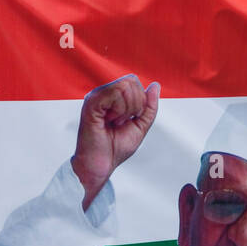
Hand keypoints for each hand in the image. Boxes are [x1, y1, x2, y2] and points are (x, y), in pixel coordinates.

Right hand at [70, 75, 159, 210]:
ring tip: (115, 122)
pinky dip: (120, 109)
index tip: (129, 119)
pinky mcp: (91, 103)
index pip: (134, 81)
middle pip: (131, 81)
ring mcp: (95, 97)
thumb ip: (150, 106)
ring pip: (125, 85)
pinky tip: (110, 120)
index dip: (140, 101)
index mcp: (112, 97)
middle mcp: (103, 94)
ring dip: (127, 108)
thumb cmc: (115, 147)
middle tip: (122, 121)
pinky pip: (115, 92)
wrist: (100, 165)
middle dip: (136, 104)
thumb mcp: (141, 125)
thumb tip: (155, 86)